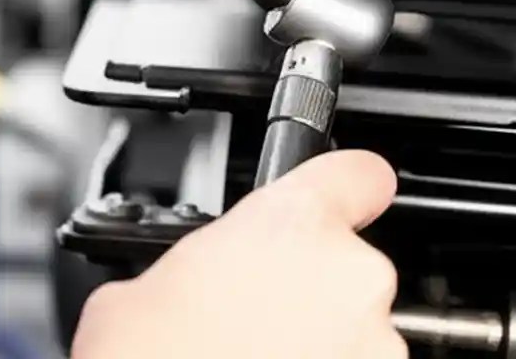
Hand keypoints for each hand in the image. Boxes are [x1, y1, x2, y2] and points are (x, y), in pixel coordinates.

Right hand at [70, 151, 406, 358]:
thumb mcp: (139, 292)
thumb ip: (196, 265)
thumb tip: (201, 281)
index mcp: (293, 224)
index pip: (359, 173)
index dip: (349, 187)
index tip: (347, 197)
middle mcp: (350, 275)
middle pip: (347, 263)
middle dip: (307, 290)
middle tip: (251, 320)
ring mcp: (376, 344)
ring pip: (358, 330)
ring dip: (319, 343)